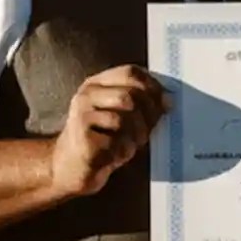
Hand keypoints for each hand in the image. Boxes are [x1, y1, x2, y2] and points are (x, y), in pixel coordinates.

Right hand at [48, 65, 169, 197]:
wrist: (71, 168)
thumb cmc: (104, 140)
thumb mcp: (123, 117)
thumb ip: (144, 104)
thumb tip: (169, 100)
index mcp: (98, 83)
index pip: (130, 72)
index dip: (153, 86)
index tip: (166, 104)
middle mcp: (87, 94)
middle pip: (131, 94)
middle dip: (148, 115)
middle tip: (148, 132)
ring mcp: (81, 113)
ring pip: (125, 116)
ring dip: (137, 135)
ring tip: (132, 145)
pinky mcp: (81, 136)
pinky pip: (116, 140)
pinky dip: (124, 150)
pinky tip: (116, 155)